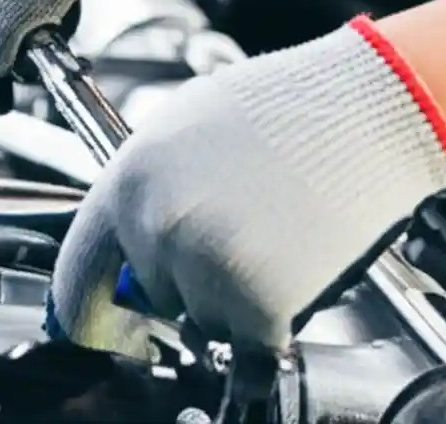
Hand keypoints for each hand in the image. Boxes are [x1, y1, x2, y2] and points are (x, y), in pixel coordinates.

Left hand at [48, 16, 445, 351]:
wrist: (367, 111)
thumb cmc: (283, 108)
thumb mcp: (181, 126)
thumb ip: (143, 187)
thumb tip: (124, 234)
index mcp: (128, 183)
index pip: (78, 271)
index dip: (87, 302)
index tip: (99, 319)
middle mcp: (158, 228)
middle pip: (152, 294)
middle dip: (184, 280)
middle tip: (232, 234)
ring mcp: (207, 268)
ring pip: (203, 317)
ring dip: (230, 296)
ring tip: (267, 233)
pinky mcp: (260, 301)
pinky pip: (252, 336)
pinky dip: (274, 314)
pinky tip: (292, 257)